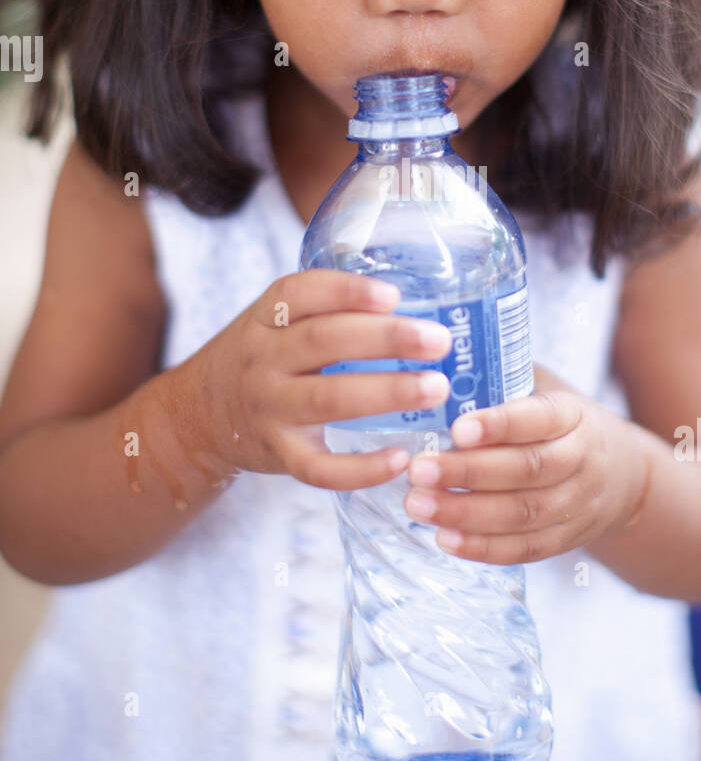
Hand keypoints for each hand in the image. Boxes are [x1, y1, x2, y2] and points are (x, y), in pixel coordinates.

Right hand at [196, 269, 452, 488]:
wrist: (200, 415)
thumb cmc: (262, 358)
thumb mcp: (275, 323)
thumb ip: (327, 310)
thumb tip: (415, 303)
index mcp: (265, 318)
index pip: (299, 294)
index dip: (347, 291)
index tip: (393, 295)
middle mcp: (263, 359)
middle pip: (323, 342)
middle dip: (386, 339)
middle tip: (439, 341)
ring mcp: (268, 409)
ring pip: (327, 399)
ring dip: (387, 393)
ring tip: (436, 389)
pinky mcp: (279, 455)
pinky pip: (318, 468)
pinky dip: (360, 469)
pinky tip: (399, 459)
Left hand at [403, 359, 644, 563]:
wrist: (623, 475)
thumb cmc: (562, 423)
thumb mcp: (547, 390)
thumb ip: (504, 379)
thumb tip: (436, 366)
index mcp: (573, 415)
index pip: (539, 419)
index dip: (500, 425)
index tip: (457, 428)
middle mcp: (581, 460)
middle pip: (527, 470)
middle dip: (467, 472)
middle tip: (417, 469)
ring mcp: (576, 504)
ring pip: (522, 513)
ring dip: (465, 512)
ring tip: (417, 504)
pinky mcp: (565, 539)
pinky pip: (524, 549)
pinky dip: (482, 548)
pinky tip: (443, 538)